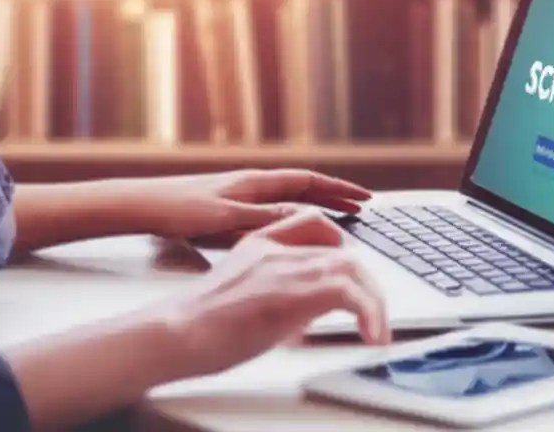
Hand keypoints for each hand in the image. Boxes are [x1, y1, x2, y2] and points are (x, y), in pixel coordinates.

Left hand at [145, 169, 371, 246]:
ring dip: (314, 207)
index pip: (307, 181)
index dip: (338, 189)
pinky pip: (270, 211)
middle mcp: (249, 184)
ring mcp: (238, 195)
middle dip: (333, 197)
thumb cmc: (178, 209)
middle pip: (301, 188)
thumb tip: (301, 218)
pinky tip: (292, 230)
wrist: (141, 206)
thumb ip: (263, 218)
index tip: (364, 198)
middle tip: (361, 207)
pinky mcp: (225, 209)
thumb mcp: (225, 218)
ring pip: (287, 200)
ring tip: (337, 217)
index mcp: (253, 182)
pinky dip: (291, 218)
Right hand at [162, 212, 390, 377]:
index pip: (309, 221)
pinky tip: (369, 331)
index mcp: (257, 244)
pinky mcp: (294, 290)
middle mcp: (274, 248)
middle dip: (364, 278)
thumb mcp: (240, 296)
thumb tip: (299, 317)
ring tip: (376, 327)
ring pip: (351, 267)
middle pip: (338, 247)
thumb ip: (271, 294)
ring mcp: (284, 266)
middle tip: (373, 307)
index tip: (349, 259)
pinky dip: (369, 312)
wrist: (178, 330)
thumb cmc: (198, 324)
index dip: (336, 238)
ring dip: (371, 299)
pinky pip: (349, 292)